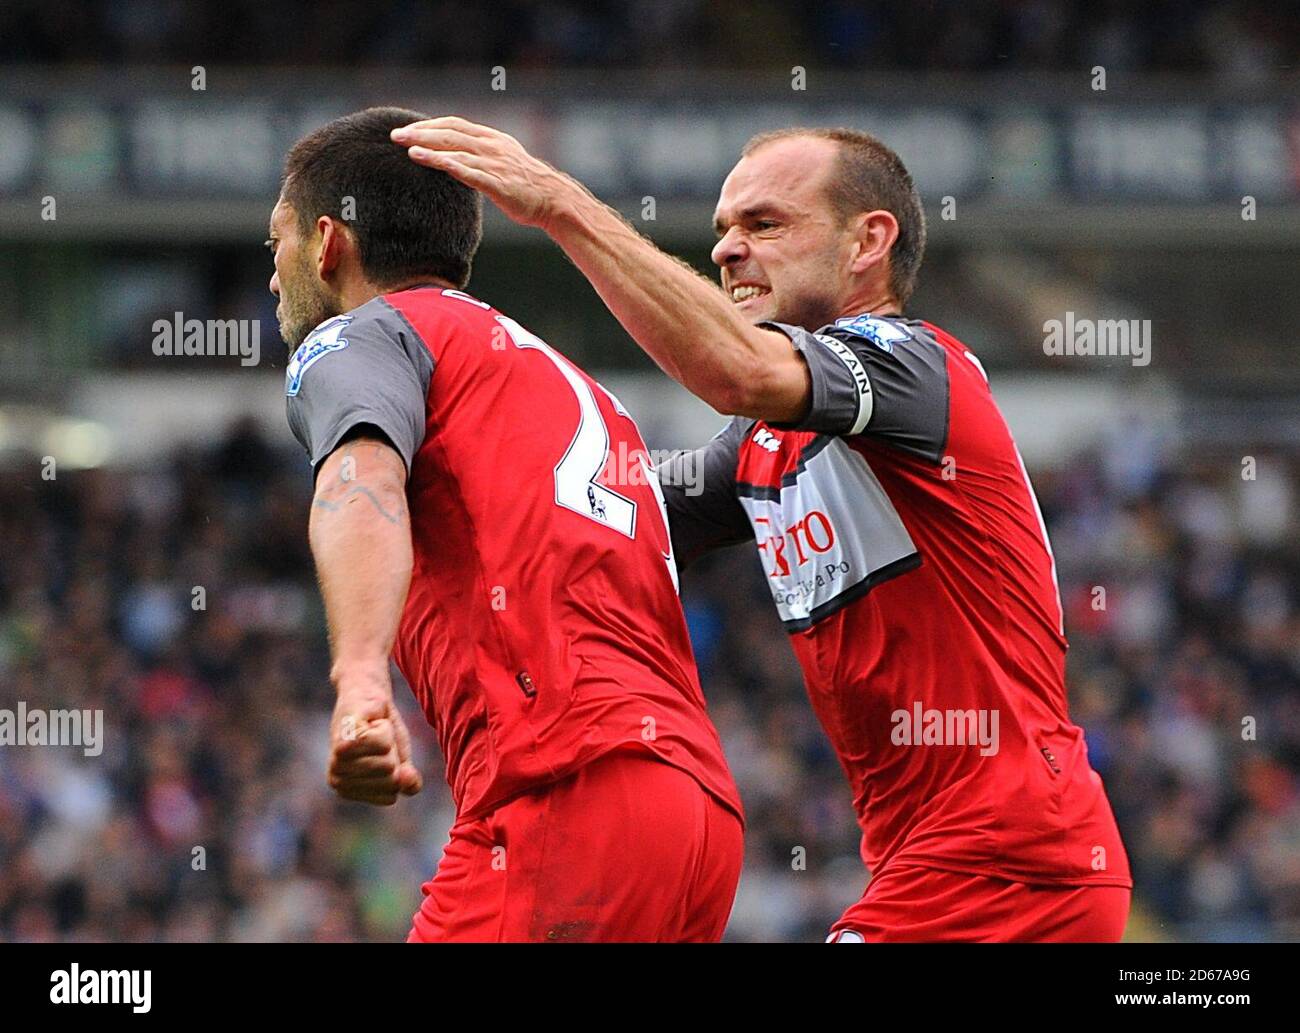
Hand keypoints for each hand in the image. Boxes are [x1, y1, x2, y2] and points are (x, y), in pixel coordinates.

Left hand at [328, 668, 422, 805]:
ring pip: (387, 763)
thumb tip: (408, 783)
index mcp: (348, 790)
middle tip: (378, 737)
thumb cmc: (381, 728)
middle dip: (393, 755)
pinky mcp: (344, 739)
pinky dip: (384, 729)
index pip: (390, 796)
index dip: (396, 771)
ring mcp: (338, 761)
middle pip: (390, 779)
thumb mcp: (399, 757)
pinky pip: (380, 744)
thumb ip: (406, 779)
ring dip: (388, 740)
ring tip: (374, 728)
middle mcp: (338, 780)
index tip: (383, 753)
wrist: (367, 694)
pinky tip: (371, 721)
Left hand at [390, 116, 573, 230]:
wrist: (555, 201)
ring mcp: (493, 163)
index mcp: (493, 139)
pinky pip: (462, 169)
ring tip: (403, 145)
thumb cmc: (529, 187)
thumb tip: (464, 159)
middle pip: (449, 133)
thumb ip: (485, 157)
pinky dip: (440, 161)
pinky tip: (421, 158)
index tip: (410, 129)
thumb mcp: (506, 163)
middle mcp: (491, 146)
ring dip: (426, 144)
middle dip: (420, 131)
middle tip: (395, 134)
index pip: (456, 125)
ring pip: (453, 148)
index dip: (431, 125)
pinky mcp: (495, 182)